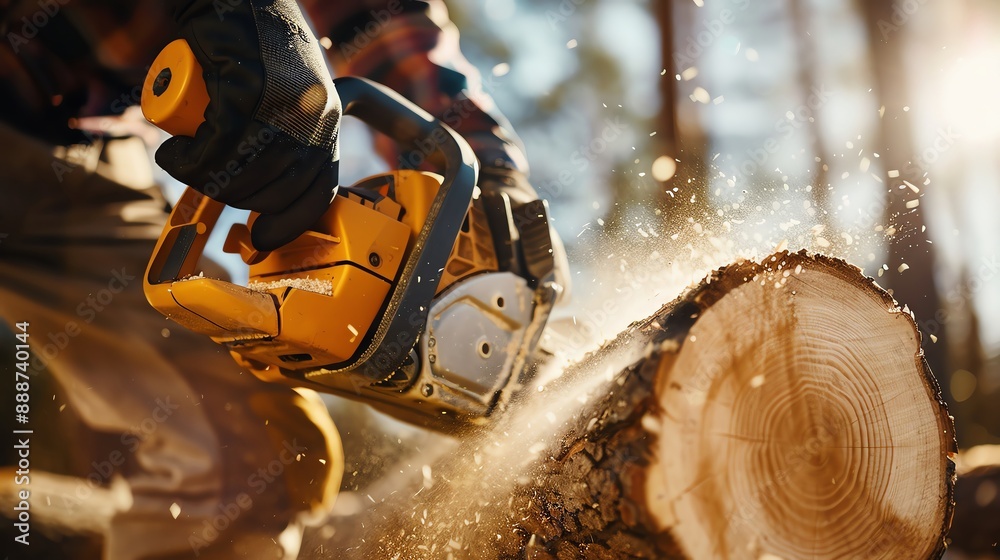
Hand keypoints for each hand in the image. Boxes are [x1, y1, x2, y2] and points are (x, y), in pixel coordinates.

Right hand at [156, 0, 340, 250]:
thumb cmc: (258, 45)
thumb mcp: (292, 93)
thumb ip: (292, 134)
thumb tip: (266, 185)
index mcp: (327, 121)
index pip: (319, 191)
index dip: (290, 223)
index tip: (263, 240)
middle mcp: (312, 118)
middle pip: (275, 190)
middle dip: (236, 199)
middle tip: (209, 182)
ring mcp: (280, 106)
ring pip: (242, 173)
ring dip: (204, 180)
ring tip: (183, 161)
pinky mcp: (244, 91)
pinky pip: (214, 147)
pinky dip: (187, 160)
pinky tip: (174, 153)